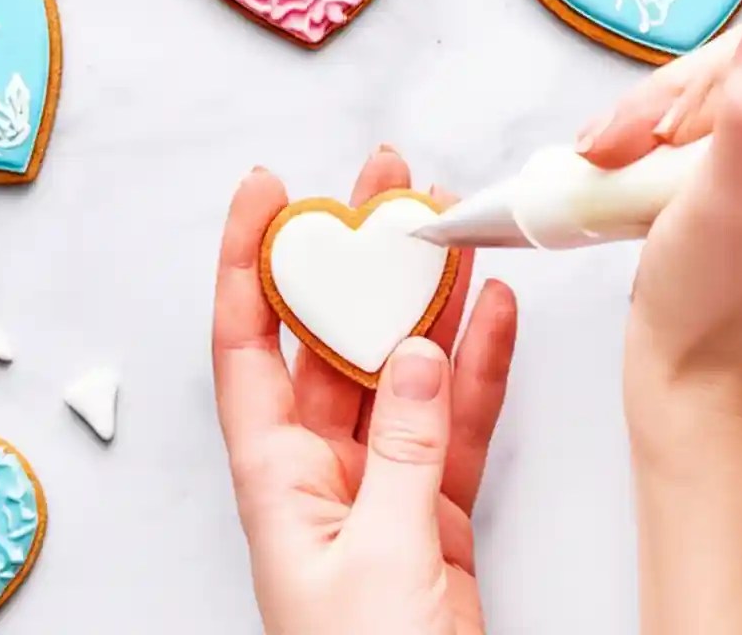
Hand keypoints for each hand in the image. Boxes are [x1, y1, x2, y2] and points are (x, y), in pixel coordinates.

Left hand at [212, 147, 517, 634]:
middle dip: (357, 259)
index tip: (267, 192)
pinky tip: (493, 313)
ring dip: (426, 299)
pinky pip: (456, 420)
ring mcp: (380, 482)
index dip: (250, 262)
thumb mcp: (377, 552)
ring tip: (450, 227)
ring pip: (403, 369)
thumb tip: (414, 354)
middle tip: (387, 188)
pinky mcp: (433, 506)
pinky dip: (479, 368)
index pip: (248, 345)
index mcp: (275, 474)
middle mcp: (319, 467)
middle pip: (333, 338)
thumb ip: (400, 447)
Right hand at [579, 0, 741, 407]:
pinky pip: (717, 97)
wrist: (683, 360)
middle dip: (706, 82)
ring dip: (668, 101)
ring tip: (613, 149)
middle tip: (649, 137)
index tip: (725, 93)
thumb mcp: (728, 203)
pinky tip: (620, 149)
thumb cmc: (711, 304)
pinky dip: (663, 117)